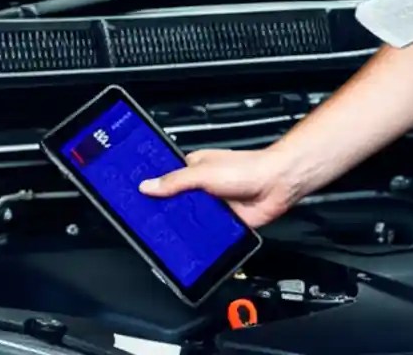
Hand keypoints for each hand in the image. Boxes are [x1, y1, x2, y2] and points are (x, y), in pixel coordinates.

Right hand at [138, 148, 302, 227]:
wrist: (277, 184)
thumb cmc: (247, 169)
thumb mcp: (204, 173)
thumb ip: (175, 181)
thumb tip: (147, 186)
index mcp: (193, 169)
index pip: (166, 180)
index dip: (153, 190)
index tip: (136, 201)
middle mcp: (201, 187)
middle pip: (175, 202)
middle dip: (164, 212)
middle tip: (146, 225)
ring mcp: (212, 205)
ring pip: (189, 219)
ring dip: (182, 226)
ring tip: (162, 237)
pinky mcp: (223, 222)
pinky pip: (206, 232)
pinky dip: (198, 237)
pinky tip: (188, 244)